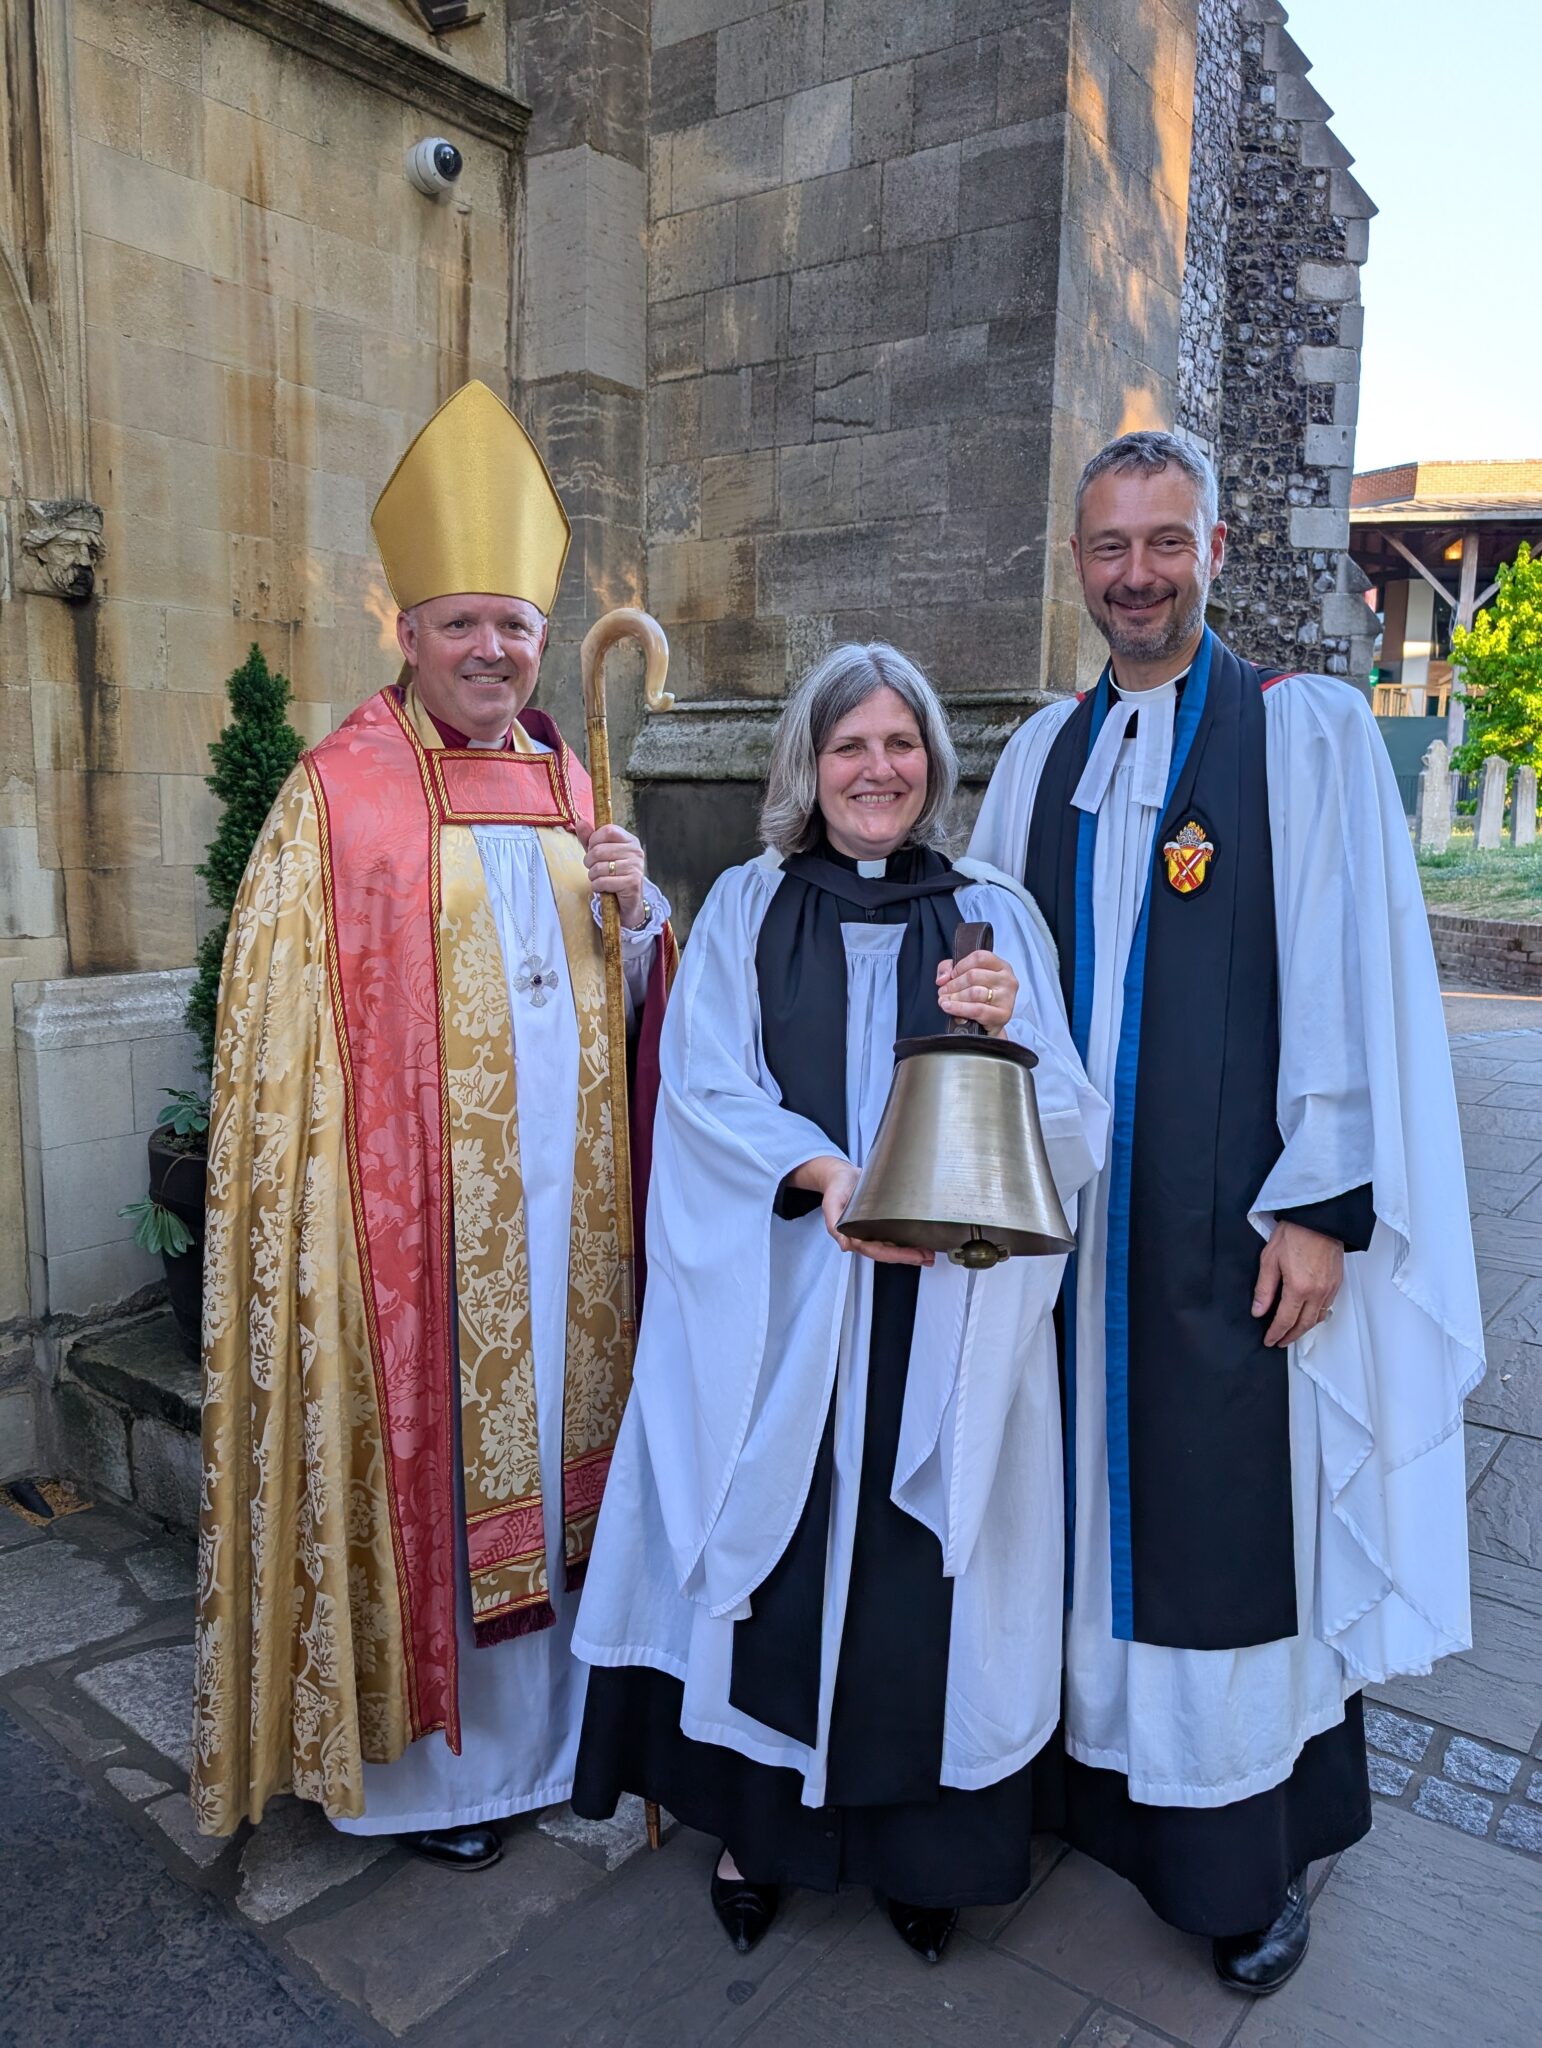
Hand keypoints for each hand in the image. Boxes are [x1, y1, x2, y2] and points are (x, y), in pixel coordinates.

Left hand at [580, 821, 648, 928]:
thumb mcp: (600, 855)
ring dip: (593, 876)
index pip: (608, 830)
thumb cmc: (613, 874)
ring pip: (600, 867)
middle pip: (600, 849)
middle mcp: (636, 852)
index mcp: (630, 840)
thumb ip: (590, 839)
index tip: (592, 849)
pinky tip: (602, 887)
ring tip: (598, 878)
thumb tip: (580, 821)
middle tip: (592, 868)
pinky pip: (604, 881)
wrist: (627, 901)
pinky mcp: (632, 883)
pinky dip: (597, 886)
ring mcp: (636, 867)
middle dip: (589, 861)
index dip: (594, 840)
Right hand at [789, 1155, 934, 1267]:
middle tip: (928, 1257)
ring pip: (895, 1246)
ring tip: (929, 1254)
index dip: (896, 1255)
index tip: (914, 1256)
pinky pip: (897, 1234)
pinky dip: (910, 1239)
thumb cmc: (836, 1188)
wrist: (841, 1174)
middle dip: (909, 1257)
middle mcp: (866, 1236)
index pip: (877, 1251)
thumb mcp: (831, 1203)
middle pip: (889, 1252)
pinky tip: (922, 1241)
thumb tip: (844, 1245)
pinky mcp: (883, 1221)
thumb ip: (833, 1225)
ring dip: (913, 1252)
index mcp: (854, 1236)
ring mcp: (875, 1230)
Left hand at [936, 950, 1016, 1035]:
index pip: (980, 957)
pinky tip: (948, 1007)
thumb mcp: (964, 977)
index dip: (961, 965)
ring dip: (954, 997)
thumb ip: (948, 968)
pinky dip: (959, 1008)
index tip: (951, 975)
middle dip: (953, 984)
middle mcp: (1007, 979)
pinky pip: (977, 1009)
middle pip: (974, 975)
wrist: (987, 1026)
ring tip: (944, 1001)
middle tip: (943, 991)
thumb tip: (943, 978)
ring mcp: (1007, 997)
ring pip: (974, 992)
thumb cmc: (978, 999)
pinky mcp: (1002, 1014)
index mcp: (1000, 966)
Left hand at [1252, 1220, 1343, 1346]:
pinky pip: (1327, 1307)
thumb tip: (1258, 1310)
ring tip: (1293, 1332)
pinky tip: (1309, 1315)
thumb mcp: (1270, 1260)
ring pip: (1318, 1318)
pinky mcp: (1337, 1282)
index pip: (1286, 1320)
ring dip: (1305, 1328)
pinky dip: (1317, 1316)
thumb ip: (1264, 1289)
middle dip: (1291, 1336)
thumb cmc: (1295, 1233)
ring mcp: (1330, 1288)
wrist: (1319, 1218)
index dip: (1276, 1333)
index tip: (1269, 1340)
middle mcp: (1317, 1292)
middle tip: (1280, 1341)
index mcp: (1299, 1288)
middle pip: (1304, 1324)